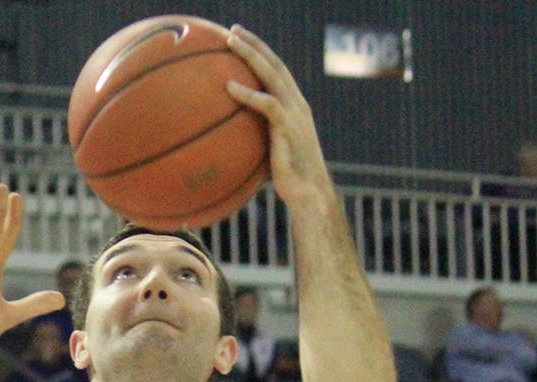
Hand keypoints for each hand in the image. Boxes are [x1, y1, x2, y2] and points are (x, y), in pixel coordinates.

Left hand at [224, 26, 330, 209]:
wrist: (309, 194)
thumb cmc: (288, 179)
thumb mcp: (271, 153)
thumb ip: (256, 139)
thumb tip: (227, 142)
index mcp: (295, 106)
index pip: (278, 71)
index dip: (261, 53)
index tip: (241, 41)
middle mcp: (297, 104)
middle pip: (275, 64)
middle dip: (254, 44)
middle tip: (232, 31)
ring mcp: (295, 114)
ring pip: (272, 75)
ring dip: (251, 55)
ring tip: (230, 43)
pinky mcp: (288, 128)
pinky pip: (267, 104)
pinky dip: (248, 93)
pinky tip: (229, 87)